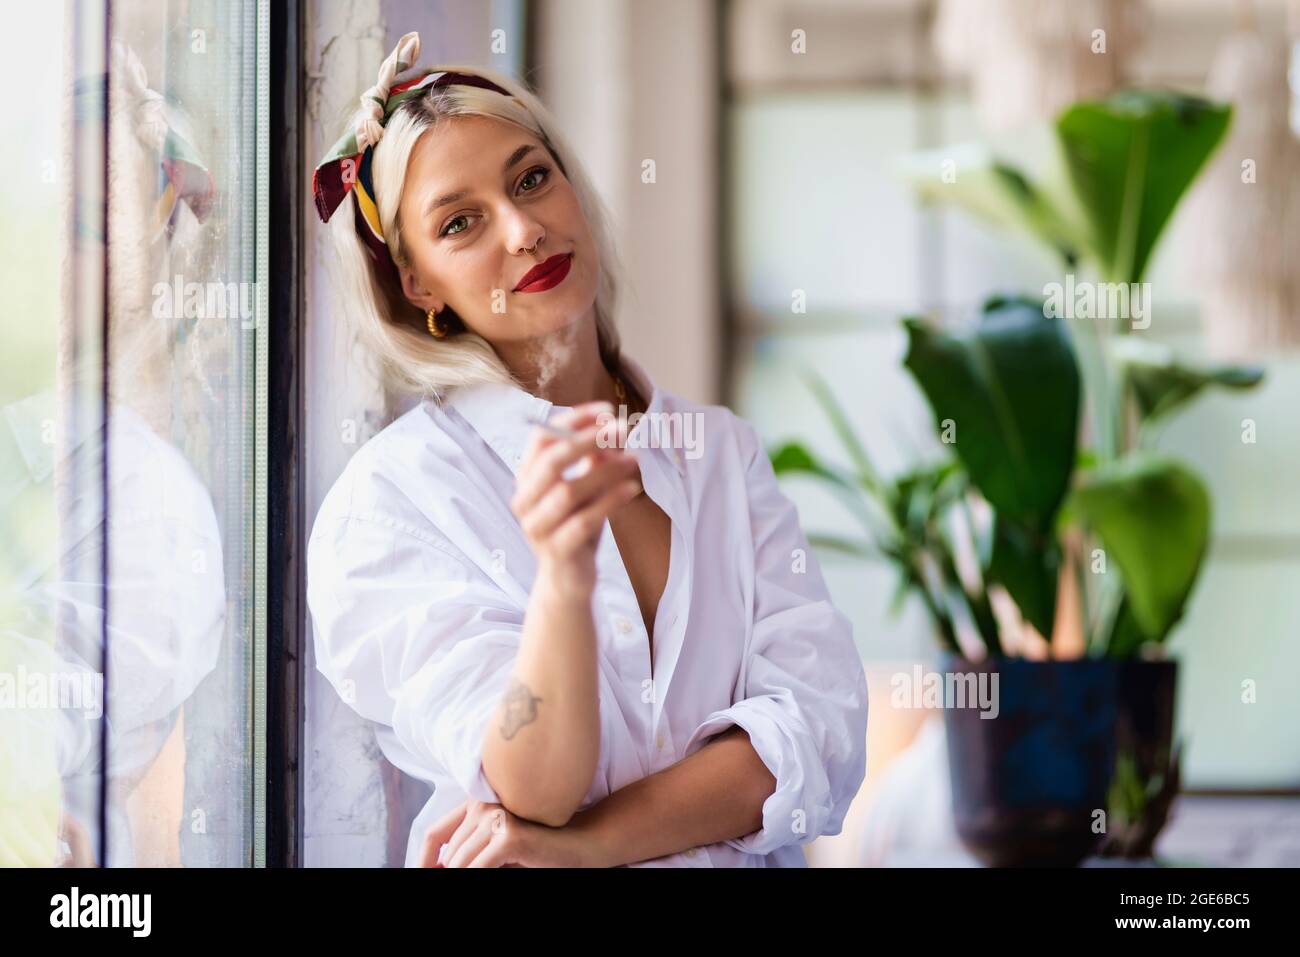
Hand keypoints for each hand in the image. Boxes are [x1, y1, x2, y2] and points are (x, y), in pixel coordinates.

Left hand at [419, 799, 597, 867]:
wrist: (577, 844)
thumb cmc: (536, 849)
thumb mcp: (495, 850)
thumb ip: (468, 853)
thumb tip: (435, 868)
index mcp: (477, 802)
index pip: (437, 832)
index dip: (424, 859)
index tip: (425, 874)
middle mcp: (484, 803)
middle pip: (450, 854)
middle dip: (451, 873)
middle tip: (461, 875)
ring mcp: (497, 817)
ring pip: (461, 863)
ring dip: (467, 875)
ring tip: (499, 868)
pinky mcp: (509, 835)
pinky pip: (478, 868)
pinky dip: (479, 876)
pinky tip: (504, 869)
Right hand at [509, 401, 641, 596]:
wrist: (567, 582)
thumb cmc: (575, 528)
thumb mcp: (585, 490)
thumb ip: (593, 462)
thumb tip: (612, 432)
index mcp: (527, 480)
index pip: (541, 438)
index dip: (573, 421)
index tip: (605, 410)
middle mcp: (525, 501)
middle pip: (551, 462)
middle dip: (587, 441)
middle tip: (621, 429)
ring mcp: (537, 528)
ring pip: (569, 491)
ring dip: (605, 471)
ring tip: (634, 460)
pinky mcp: (556, 551)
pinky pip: (583, 521)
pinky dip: (610, 501)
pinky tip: (632, 488)